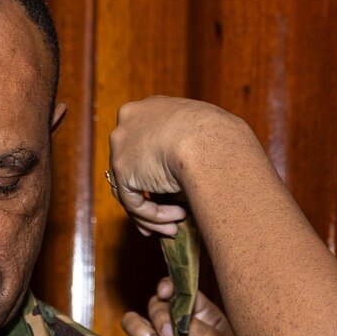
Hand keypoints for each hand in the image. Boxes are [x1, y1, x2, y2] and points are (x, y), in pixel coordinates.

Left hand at [107, 97, 255, 237]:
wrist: (207, 141)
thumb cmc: (216, 136)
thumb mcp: (198, 136)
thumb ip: (183, 152)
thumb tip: (182, 183)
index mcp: (148, 109)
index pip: (143, 142)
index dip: (155, 168)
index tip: (171, 186)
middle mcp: (128, 124)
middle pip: (133, 167)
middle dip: (151, 194)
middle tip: (170, 214)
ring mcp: (120, 147)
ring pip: (131, 189)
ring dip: (153, 212)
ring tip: (174, 226)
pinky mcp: (122, 172)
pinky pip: (134, 202)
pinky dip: (153, 216)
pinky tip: (175, 221)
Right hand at [117, 278, 264, 335]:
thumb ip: (205, 334)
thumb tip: (182, 318)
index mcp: (202, 320)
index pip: (181, 293)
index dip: (170, 287)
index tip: (165, 292)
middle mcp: (178, 330)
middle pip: (154, 305)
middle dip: (157, 317)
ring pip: (133, 323)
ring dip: (142, 332)